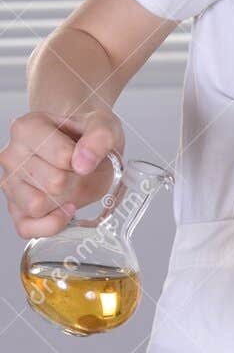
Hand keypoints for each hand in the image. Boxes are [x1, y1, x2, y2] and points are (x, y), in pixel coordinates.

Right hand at [0, 107, 124, 237]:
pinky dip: (51, 225)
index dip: (84, 162)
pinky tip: (66, 210)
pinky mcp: (15, 208)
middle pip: (53, 184)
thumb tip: (83, 163)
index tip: (84, 154)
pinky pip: (27, 228)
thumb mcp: (104, 125)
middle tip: (80, 170)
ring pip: (38, 206)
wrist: (83, 142)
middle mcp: (11, 155)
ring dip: (65, 201)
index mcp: (27, 128)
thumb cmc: (86, 133)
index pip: (63, 158)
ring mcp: (10, 183)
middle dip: (76, 181)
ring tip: (70, 185)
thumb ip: (99, 137)